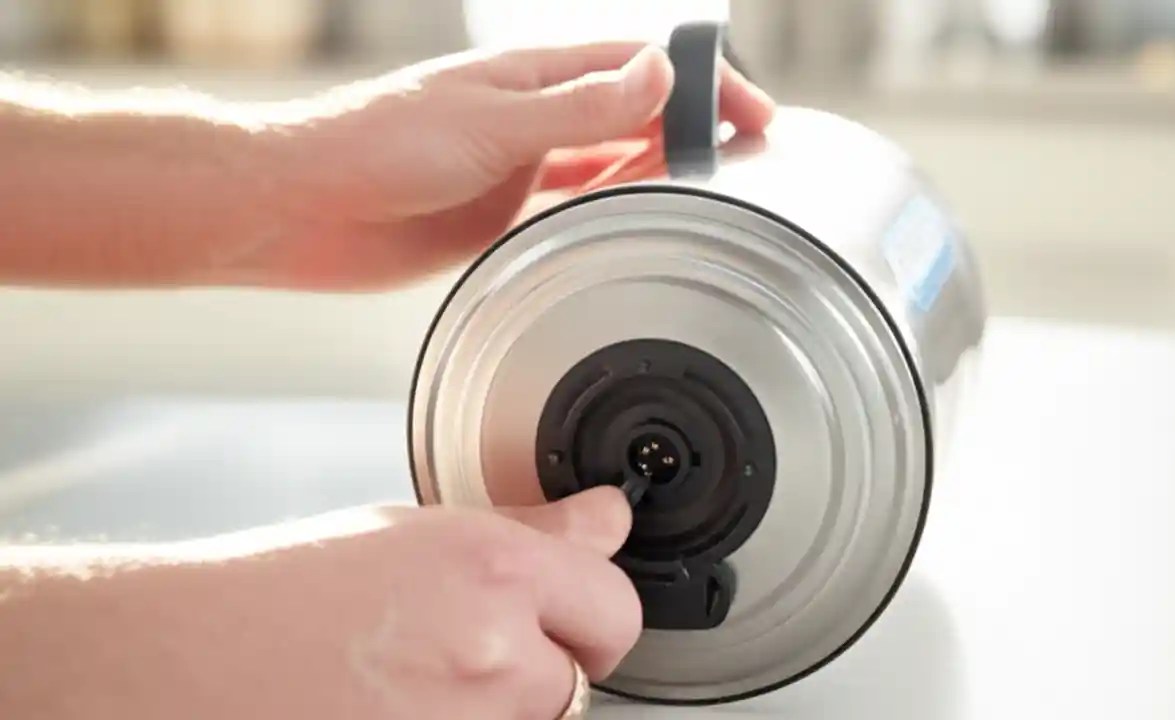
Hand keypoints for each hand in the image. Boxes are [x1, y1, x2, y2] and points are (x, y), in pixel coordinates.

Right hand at [0, 487, 639, 719]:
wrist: (176, 666)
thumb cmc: (271, 595)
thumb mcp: (408, 534)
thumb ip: (529, 536)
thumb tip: (607, 519)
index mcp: (492, 571)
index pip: (617, 607)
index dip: (587, 609)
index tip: (562, 609)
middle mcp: (491, 655)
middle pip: (579, 678)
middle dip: (535, 664)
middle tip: (452, 646)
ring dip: (491, 707)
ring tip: (406, 681)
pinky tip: (392, 708)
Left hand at [247, 42, 775, 289]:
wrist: (301, 208)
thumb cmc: (377, 147)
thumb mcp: (492, 124)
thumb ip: (580, 106)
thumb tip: (660, 71)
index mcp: (530, 75)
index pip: (637, 66)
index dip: (700, 83)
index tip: (752, 112)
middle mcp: (530, 113)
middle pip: (631, 109)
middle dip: (691, 123)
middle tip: (751, 152)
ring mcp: (517, 162)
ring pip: (608, 155)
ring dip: (659, 162)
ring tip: (712, 179)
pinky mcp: (500, 210)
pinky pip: (573, 200)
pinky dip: (613, 201)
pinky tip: (638, 208)